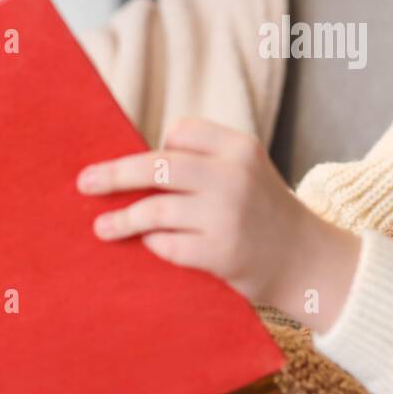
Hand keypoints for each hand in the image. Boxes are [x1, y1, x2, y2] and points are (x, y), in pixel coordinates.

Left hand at [75, 117, 360, 332]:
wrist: (307, 260)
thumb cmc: (264, 213)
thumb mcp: (246, 171)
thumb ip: (204, 162)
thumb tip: (132, 165)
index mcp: (239, 148)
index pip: (180, 133)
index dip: (158, 148)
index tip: (144, 166)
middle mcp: (233, 176)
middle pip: (157, 165)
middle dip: (114, 174)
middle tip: (84, 184)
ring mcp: (227, 215)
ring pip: (155, 209)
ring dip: (121, 219)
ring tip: (101, 228)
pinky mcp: (221, 252)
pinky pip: (167, 245)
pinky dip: (152, 245)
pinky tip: (148, 246)